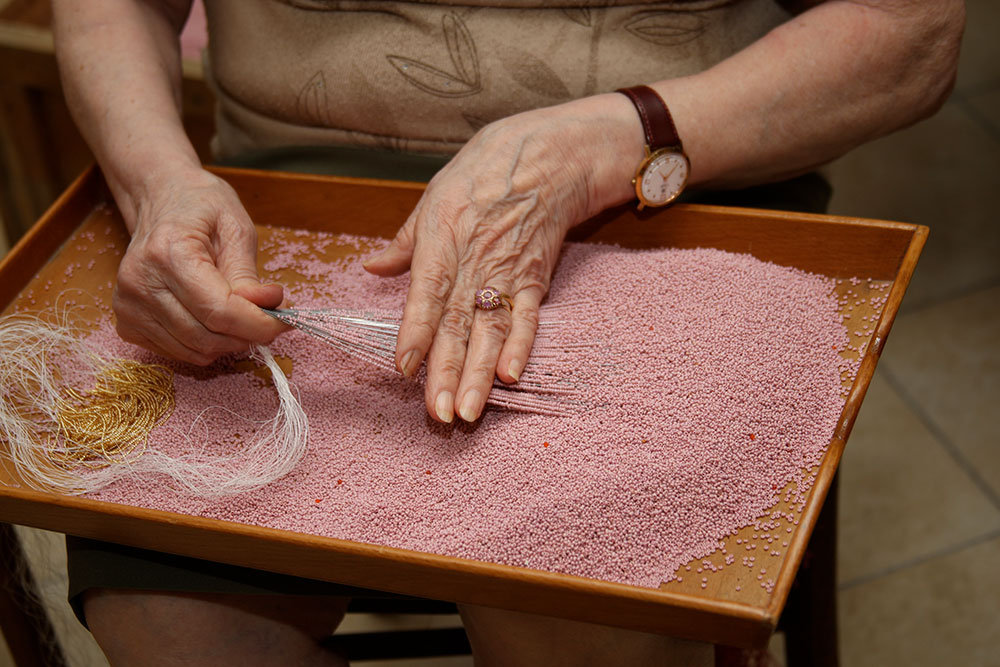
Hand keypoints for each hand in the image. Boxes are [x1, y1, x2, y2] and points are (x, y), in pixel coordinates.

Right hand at [113, 168, 286, 364]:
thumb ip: (249, 274)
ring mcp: (129, 306)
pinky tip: (212, 317)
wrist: (160, 200)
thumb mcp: (236, 227)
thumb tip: (270, 307)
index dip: (259, 324)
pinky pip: (179, 352)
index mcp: (168, 253)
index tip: (286, 320)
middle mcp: (140, 283)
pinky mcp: (127, 322)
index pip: (219, 311)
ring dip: (229, 341)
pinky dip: (206, 344)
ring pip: (195, 351)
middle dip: (248, 334)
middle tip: (269, 316)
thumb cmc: (200, 208)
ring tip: (241, 313)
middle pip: (207, 337)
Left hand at [364, 95, 640, 422]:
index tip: (403, 368)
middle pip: (458, 326)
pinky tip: (510, 378)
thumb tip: (372, 268)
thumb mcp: (431, 200)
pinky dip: (520, 348)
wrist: (542, 160)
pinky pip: (527, 319)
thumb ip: (403, 243)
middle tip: (438, 413)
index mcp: (442, 243)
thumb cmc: (478, 178)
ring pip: (491, 332)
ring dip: (479, 374)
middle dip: (447, 373)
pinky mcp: (533, 281)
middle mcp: (474, 264)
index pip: (427, 296)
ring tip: (469, 411)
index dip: (415, 333)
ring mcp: (506, 275)